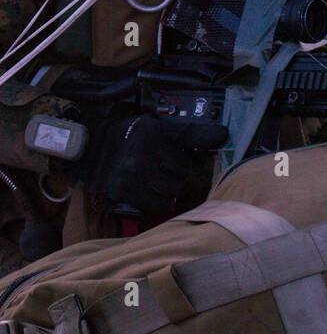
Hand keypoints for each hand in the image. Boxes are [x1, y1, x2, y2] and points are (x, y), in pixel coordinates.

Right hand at [82, 114, 227, 216]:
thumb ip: (191, 133)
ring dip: (168, 190)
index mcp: (152, 137)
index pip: (183, 162)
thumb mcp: (160, 128)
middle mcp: (141, 157)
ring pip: (168, 194)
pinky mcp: (124, 193)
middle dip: (175, 177)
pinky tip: (151, 192)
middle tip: (164, 171)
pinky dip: (158, 201)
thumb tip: (224, 135)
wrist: (94, 149)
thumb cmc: (133, 137)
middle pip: (178, 180)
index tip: (174, 160)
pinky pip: (154, 205)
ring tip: (158, 181)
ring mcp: (132, 177)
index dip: (181, 163)